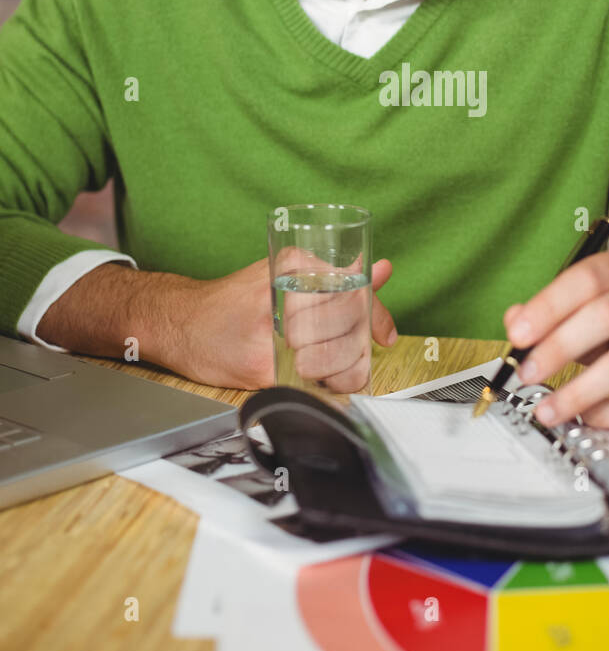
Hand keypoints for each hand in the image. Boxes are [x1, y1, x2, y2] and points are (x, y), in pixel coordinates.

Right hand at [165, 255, 396, 393]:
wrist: (182, 322)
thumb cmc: (234, 299)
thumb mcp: (283, 272)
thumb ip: (333, 274)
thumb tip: (381, 270)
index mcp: (292, 265)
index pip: (353, 291)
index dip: (376, 316)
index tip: (384, 335)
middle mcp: (282, 294)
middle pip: (347, 325)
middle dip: (358, 346)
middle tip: (354, 353)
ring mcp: (271, 332)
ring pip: (334, 356)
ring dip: (342, 369)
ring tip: (333, 368)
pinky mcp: (262, 366)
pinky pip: (309, 382)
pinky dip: (322, 386)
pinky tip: (314, 380)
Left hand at [502, 249, 608, 428]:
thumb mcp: (587, 303)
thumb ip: (548, 311)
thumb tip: (515, 322)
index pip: (587, 279)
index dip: (548, 307)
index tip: (518, 335)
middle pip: (607, 316)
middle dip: (559, 348)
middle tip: (528, 373)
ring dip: (580, 391)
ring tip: (550, 409)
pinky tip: (589, 416)